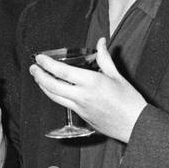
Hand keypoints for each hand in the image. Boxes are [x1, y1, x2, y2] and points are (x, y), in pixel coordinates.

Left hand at [30, 38, 146, 142]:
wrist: (135, 125)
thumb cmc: (129, 101)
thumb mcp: (117, 76)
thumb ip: (104, 58)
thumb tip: (101, 42)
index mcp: (92, 82)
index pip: (62, 71)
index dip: (47, 64)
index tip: (40, 58)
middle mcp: (82, 95)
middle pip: (52, 86)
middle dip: (39, 76)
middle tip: (33, 68)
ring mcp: (80, 108)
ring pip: (54, 97)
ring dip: (43, 87)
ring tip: (39, 78)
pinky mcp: (81, 117)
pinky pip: (63, 104)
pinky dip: (54, 95)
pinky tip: (53, 90)